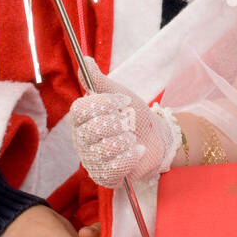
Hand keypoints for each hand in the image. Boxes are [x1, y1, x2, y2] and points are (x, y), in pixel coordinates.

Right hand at [70, 58, 179, 186]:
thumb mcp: (119, 94)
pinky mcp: (104, 177)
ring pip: (106, 149)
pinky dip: (131, 157)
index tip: (124, 102)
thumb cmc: (134, 115)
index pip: (81, 109)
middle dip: (120, 123)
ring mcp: (91, 160)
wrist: (155, 137)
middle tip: (129, 124)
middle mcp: (81, 140)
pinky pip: (114, 168)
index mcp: (80, 118)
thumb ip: (100, 80)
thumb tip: (85, 60)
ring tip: (132, 139)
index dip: (106, 104)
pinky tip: (136, 151)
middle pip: (95, 129)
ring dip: (127, 141)